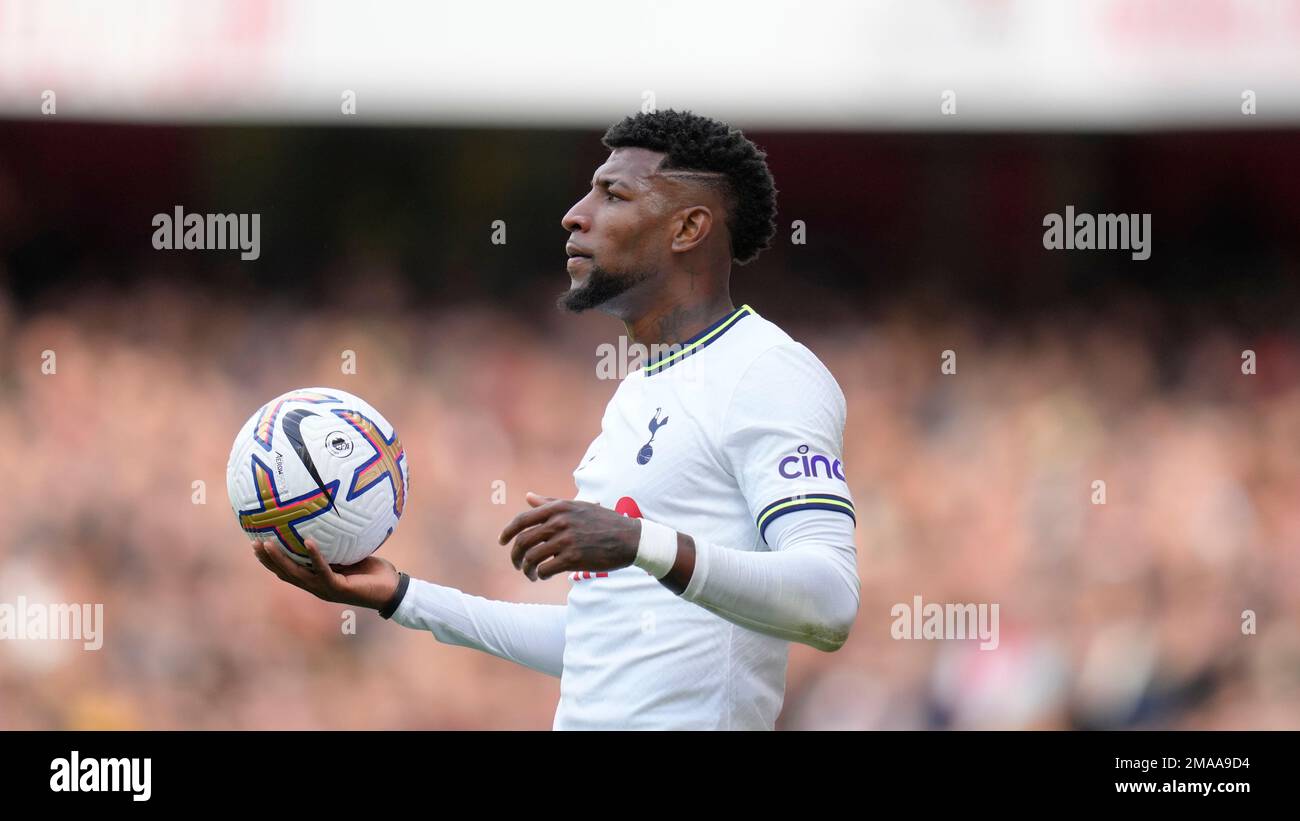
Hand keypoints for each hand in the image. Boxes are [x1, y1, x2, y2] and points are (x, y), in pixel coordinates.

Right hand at [252, 537, 399, 609]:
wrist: (392, 591)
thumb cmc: (373, 572)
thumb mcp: (350, 555)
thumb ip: (337, 544)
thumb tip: (329, 519)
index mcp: (317, 580)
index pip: (288, 572)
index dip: (271, 561)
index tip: (256, 544)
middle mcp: (317, 587)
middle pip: (284, 574)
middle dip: (267, 560)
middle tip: (252, 543)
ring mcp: (326, 589)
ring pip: (296, 574)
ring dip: (280, 559)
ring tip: (267, 543)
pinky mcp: (338, 588)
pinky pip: (323, 569)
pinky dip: (314, 555)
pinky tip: (307, 541)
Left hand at [498, 492, 639, 580]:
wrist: (629, 538)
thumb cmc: (603, 521)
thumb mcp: (576, 507)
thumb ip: (550, 503)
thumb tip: (528, 496)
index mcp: (558, 508)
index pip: (522, 520)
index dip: (508, 532)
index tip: (502, 542)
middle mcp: (559, 522)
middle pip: (523, 541)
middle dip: (515, 556)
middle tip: (517, 564)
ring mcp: (566, 540)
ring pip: (532, 558)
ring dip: (527, 569)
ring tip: (531, 574)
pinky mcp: (573, 558)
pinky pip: (545, 569)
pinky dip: (541, 574)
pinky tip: (544, 576)